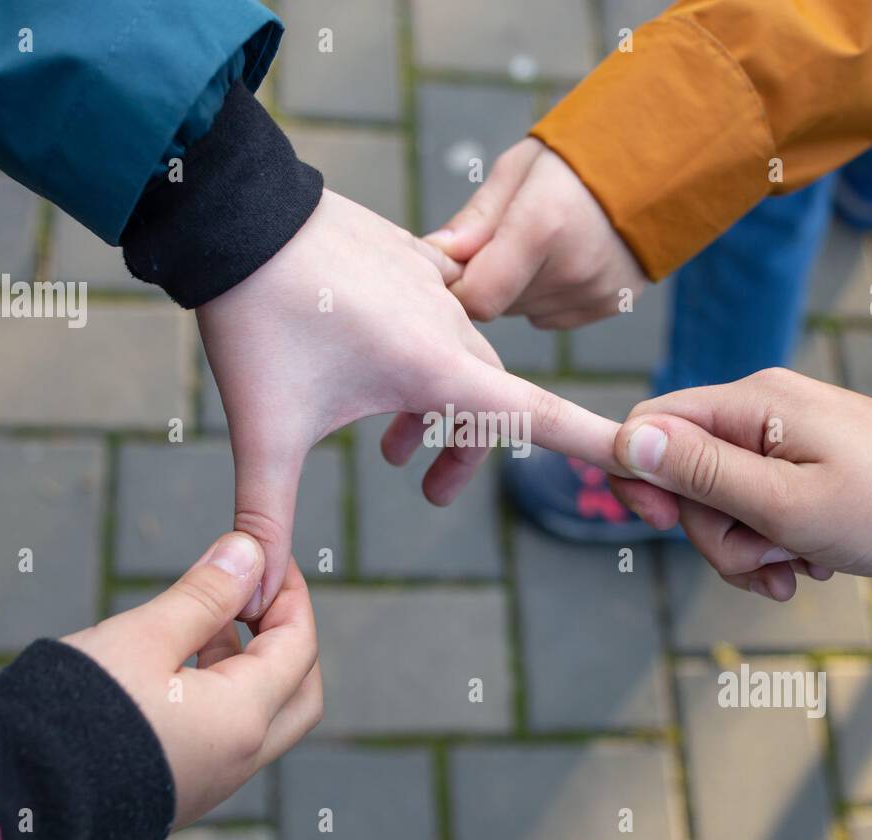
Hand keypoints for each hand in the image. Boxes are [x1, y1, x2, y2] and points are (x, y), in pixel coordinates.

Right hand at [62, 532, 320, 827]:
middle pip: (297, 691)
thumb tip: (248, 553)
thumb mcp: (142, 636)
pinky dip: (221, 693)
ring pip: (260, 716)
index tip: (266, 557)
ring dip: (248, 663)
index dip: (290, 594)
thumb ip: (203, 594)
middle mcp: (238, 759)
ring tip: (207, 617)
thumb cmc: (73, 714)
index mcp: (242, 719)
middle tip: (255, 594)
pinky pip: (224, 737)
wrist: (11, 798)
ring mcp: (210, 782)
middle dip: (288, 637)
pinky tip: (179, 662)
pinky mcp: (178, 791)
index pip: (300, 646)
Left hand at [198, 188, 622, 615]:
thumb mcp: (265, 430)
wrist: (234, 211)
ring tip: (387, 445)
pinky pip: (442, 308)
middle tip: (423, 491)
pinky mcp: (410, 256)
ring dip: (437, 407)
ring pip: (463, 356)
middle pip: (491, 399)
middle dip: (467, 450)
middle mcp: (449, 321)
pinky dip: (425, 350)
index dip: (590, 442)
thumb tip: (258, 597)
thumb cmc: (254, 321)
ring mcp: (432, 283)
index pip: (535, 415)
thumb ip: (267, 515)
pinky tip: (378, 360)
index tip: (637, 454)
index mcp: (433, 365)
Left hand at [426, 138, 645, 328]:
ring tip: (540, 242)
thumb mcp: (521, 168)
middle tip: (501, 238)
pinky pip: (552, 316)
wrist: (664, 160)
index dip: (457, 286)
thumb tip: (436, 255)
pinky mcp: (609, 305)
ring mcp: (594, 292)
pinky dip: (547, 294)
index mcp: (544, 226)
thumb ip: (476, 218)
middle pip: (498, 304)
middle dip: (487, 278)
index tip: (454, 264)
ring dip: (518, 287)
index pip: (478, 297)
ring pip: (524, 312)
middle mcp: (572, 270)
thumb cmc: (581, 154)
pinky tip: (565, 256)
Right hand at [609, 368, 871, 599]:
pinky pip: (755, 505)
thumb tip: (625, 440)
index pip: (650, 423)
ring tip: (797, 569)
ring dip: (747, 547)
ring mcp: (780, 437)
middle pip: (684, 474)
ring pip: (719, 500)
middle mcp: (760, 410)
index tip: (662, 524)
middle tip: (765, 561)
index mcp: (751, 404)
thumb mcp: (783, 502)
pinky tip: (809, 561)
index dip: (639, 476)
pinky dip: (772, 542)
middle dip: (713, 531)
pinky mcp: (799, 462)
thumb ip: (701, 472)